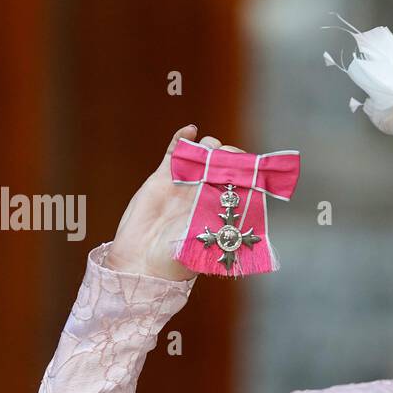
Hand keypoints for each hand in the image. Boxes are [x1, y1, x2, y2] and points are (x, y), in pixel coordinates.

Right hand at [106, 126, 248, 280]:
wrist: (141, 262)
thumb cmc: (177, 260)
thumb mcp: (208, 245)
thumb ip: (224, 229)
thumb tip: (244, 223)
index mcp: (223, 207)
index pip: (242, 181)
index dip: (248, 171)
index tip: (250, 170)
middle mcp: (207, 192)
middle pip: (225, 161)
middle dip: (229, 156)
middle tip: (225, 163)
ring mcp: (186, 181)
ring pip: (204, 152)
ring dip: (209, 147)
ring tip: (207, 154)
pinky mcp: (163, 176)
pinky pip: (175, 150)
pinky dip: (183, 137)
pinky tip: (190, 130)